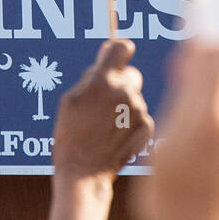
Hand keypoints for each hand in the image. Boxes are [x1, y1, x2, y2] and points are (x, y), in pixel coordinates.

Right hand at [52, 38, 153, 182]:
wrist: (84, 172)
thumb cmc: (72, 136)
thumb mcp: (72, 100)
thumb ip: (92, 76)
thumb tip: (106, 56)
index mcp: (103, 81)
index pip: (122, 47)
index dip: (119, 50)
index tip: (116, 58)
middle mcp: (124, 92)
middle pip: (132, 74)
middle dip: (121, 83)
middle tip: (105, 102)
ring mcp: (138, 110)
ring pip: (135, 97)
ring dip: (125, 106)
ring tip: (105, 126)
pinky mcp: (147, 127)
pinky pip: (141, 115)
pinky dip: (131, 122)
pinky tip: (115, 135)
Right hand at [136, 41, 218, 219]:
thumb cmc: (172, 206)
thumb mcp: (161, 150)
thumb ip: (180, 105)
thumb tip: (189, 73)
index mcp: (212, 113)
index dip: (204, 44)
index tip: (188, 51)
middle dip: (208, 77)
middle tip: (183, 86)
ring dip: (218, 104)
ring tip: (192, 131)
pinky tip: (208, 154)